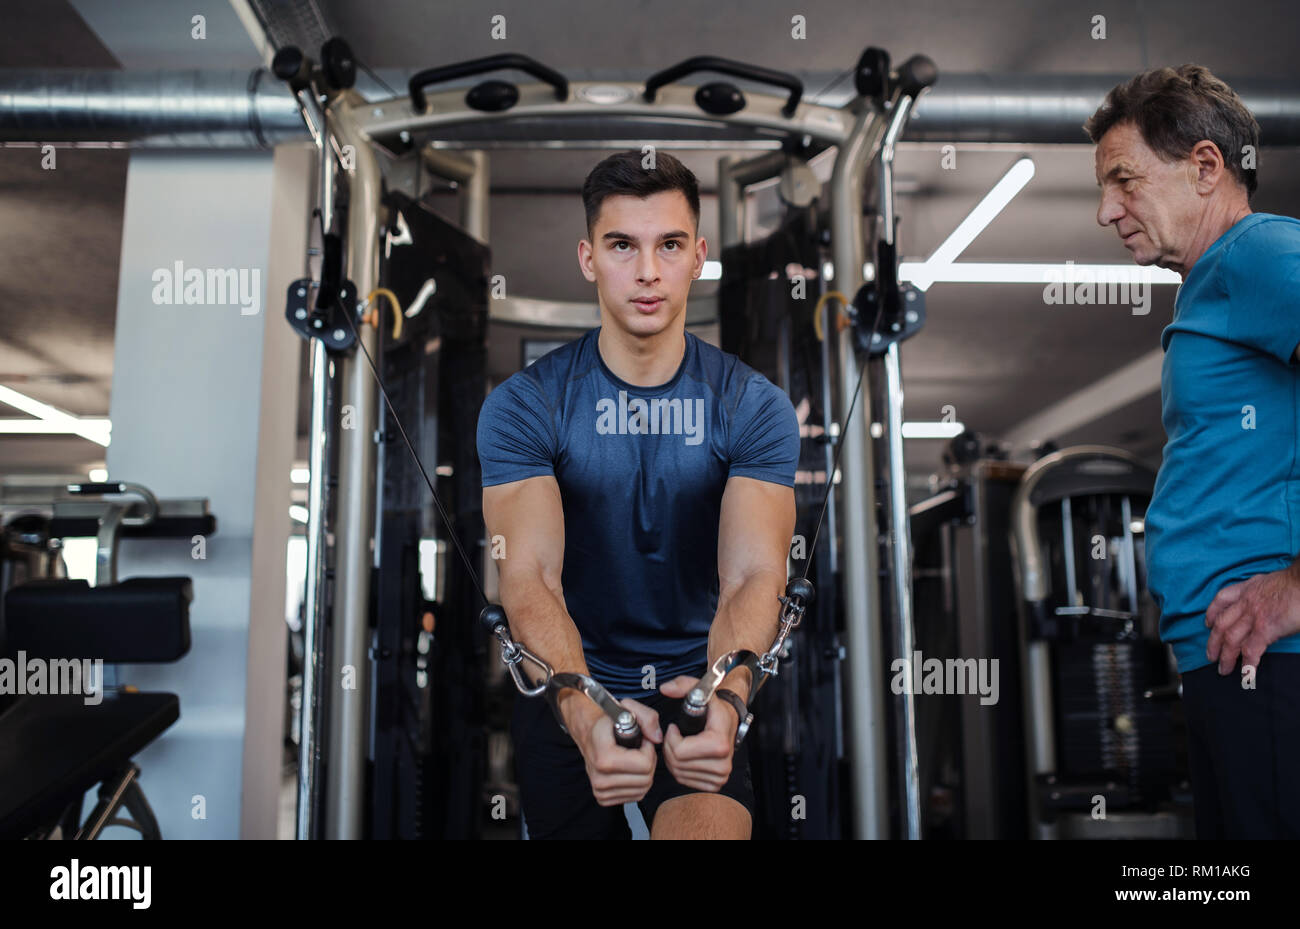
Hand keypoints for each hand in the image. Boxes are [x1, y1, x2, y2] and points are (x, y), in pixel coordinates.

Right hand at [565, 695, 660, 806]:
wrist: (588, 734)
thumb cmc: (608, 722)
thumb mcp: (627, 708)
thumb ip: (647, 718)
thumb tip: (657, 738)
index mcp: (603, 756)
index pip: (644, 764)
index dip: (648, 749)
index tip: (641, 740)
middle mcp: (599, 777)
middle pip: (646, 779)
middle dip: (648, 761)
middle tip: (639, 749)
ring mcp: (600, 790)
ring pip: (643, 789)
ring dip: (644, 772)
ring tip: (634, 757)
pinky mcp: (603, 798)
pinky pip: (636, 796)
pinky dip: (638, 782)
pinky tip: (629, 769)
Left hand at [658, 674, 738, 791]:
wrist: (730, 721)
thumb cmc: (714, 709)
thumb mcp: (701, 691)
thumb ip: (682, 684)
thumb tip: (665, 688)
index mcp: (719, 744)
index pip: (679, 751)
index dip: (671, 738)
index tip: (674, 728)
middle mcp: (723, 764)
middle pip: (677, 764)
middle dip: (669, 748)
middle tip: (674, 736)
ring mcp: (720, 776)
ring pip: (679, 774)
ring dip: (673, 759)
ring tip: (679, 744)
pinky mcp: (715, 784)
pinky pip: (685, 781)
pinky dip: (680, 769)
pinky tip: (685, 756)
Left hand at [1206, 564, 1299, 673]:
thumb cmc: (1295, 583)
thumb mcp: (1269, 582)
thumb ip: (1259, 593)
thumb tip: (1263, 605)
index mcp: (1247, 589)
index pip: (1221, 599)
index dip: (1212, 613)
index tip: (1208, 624)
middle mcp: (1245, 602)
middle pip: (1222, 625)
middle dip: (1213, 643)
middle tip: (1211, 656)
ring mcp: (1253, 616)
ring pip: (1231, 640)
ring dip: (1226, 657)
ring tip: (1223, 670)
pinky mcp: (1265, 628)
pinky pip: (1251, 649)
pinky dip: (1247, 663)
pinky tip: (1246, 673)